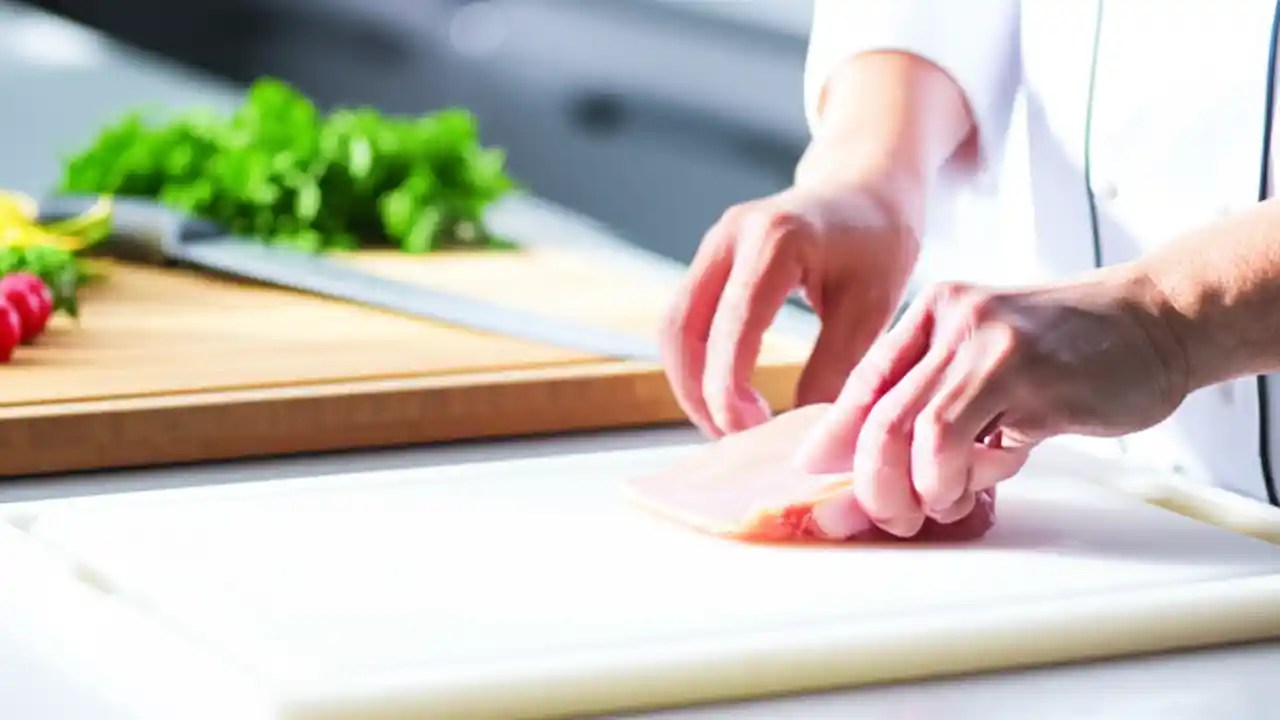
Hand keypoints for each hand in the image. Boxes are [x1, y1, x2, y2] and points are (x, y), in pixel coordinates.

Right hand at [659, 168, 921, 438]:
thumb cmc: (878, 242)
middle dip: (698, 393)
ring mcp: (712, 244)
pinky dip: (697, 362)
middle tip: (734, 438)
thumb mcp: (872, 307)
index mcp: (774, 239)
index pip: (730, 328)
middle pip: (682, 328)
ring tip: (729, 424)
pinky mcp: (710, 259)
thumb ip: (836, 367)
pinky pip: (685, 319)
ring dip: (690, 382)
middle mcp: (730, 236)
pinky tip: (727, 394)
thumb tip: (801, 431)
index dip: (729, 391)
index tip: (752, 433)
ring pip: (675, 327)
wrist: (867, 186)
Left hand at [795, 269, 1189, 536]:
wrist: (1159, 320)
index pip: (862, 384)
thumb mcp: (990, 370)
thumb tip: (878, 473)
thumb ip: (939, 406)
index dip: (834, 441)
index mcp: (931, 314)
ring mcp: (986, 342)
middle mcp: (949, 319)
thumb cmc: (1074, 355)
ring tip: (941, 503)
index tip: (817, 481)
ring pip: (909, 433)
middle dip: (871, 486)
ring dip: (916, 491)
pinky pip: (959, 439)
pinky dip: (958, 477)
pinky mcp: (1025, 371)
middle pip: (876, 417)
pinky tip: (983, 478)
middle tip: (888, 517)